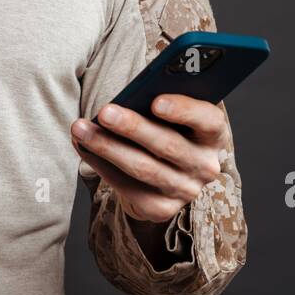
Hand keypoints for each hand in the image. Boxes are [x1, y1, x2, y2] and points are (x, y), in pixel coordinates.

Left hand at [70, 95, 227, 225]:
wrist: (164, 173)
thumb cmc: (165, 128)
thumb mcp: (172, 112)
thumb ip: (161, 97)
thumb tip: (134, 85)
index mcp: (213, 134)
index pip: (208, 120)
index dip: (184, 110)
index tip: (155, 101)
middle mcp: (205, 165)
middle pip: (167, 145)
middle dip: (132, 127)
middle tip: (104, 112)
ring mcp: (184, 190)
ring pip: (142, 168)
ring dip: (108, 147)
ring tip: (80, 129)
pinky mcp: (161, 209)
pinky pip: (127, 187)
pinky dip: (101, 165)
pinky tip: (83, 147)